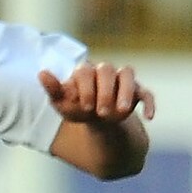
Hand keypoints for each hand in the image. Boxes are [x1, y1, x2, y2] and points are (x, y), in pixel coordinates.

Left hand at [39, 62, 154, 125]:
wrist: (98, 122)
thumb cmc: (78, 109)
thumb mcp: (62, 104)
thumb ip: (53, 89)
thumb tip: (41, 72)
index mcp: (85, 72)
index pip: (86, 70)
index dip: (87, 88)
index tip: (86, 107)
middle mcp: (105, 72)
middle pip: (107, 70)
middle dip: (105, 91)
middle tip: (101, 113)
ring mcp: (123, 80)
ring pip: (128, 74)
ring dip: (126, 92)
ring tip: (121, 112)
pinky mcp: (138, 92)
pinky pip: (147, 93)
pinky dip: (149, 103)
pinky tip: (149, 117)